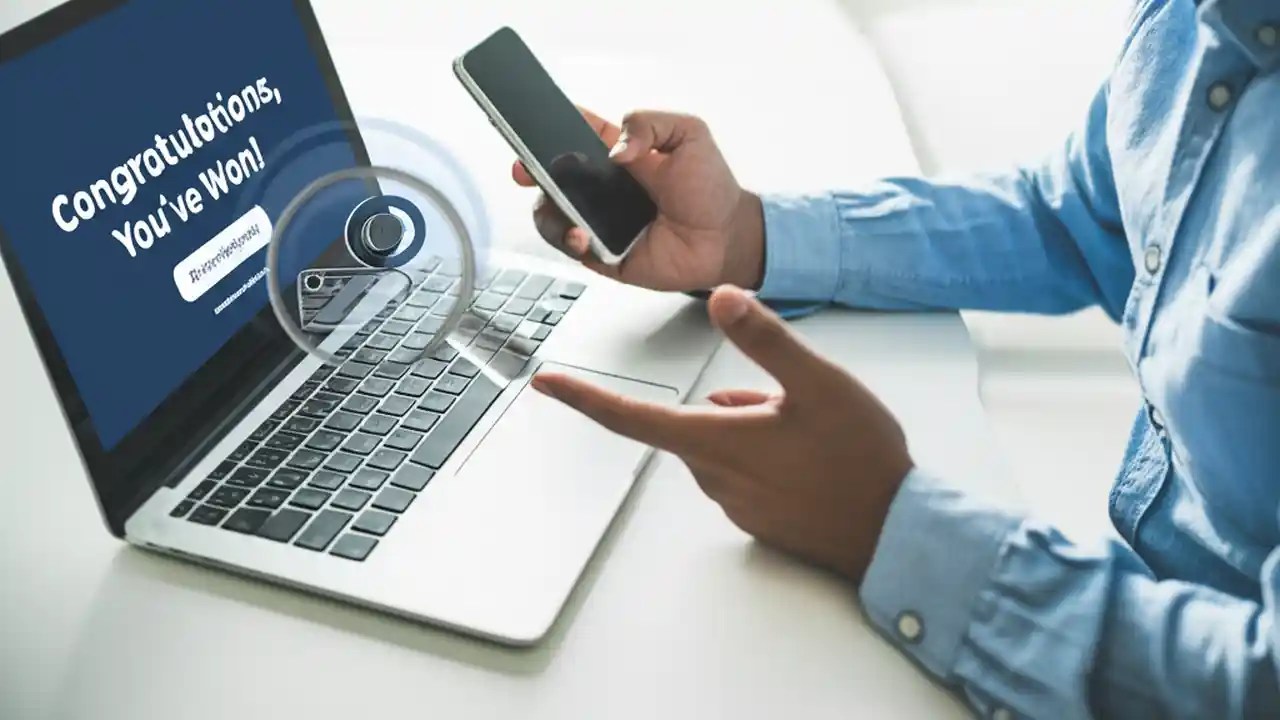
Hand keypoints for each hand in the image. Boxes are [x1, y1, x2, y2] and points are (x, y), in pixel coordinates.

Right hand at [512, 108, 765, 292]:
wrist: (725, 237)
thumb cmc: (710, 186)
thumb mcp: (688, 134)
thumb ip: (650, 125)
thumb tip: (615, 150)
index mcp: (615, 152)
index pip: (573, 132)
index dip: (548, 126)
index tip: (532, 123)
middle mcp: (600, 185)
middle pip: (550, 173)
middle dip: (529, 168)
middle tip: (525, 169)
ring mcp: (596, 220)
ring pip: (551, 212)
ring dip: (549, 211)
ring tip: (566, 213)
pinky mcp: (601, 253)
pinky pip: (571, 246)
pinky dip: (569, 241)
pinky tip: (581, 237)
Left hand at [530, 285, 913, 582]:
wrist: (896, 535)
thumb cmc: (860, 460)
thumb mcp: (819, 383)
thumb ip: (766, 339)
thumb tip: (721, 295)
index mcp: (715, 441)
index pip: (629, 417)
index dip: (584, 396)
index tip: (546, 383)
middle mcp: (714, 478)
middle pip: (696, 422)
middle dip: (736, 401)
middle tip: (792, 403)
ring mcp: (737, 504)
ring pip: (724, 443)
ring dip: (753, 425)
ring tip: (813, 430)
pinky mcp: (760, 520)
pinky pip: (746, 472)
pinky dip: (768, 453)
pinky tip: (812, 456)